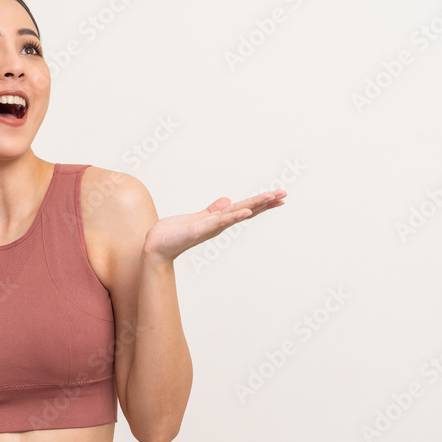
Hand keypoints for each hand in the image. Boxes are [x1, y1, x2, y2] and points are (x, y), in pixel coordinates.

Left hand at [143, 190, 285, 261]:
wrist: (156, 247)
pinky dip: (232, 217)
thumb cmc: (174, 234)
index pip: (244, 208)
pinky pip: (218, 222)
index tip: (279, 196)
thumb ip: (212, 211)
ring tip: (271, 198)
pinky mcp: (199, 229)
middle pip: (246, 210)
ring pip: (236, 214)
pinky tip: (245, 211)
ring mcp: (210, 227)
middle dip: (265, 202)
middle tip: (284, 195)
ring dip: (254, 206)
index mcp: (218, 220)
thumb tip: (227, 201)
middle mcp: (218, 224)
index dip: (261, 202)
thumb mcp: (197, 218)